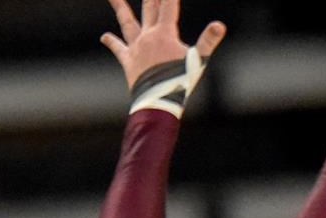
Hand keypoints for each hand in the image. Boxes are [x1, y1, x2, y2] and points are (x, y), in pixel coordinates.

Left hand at [100, 0, 225, 89]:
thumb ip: (208, 41)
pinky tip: (104, 36)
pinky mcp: (128, 61)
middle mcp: (147, 36)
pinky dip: (111, 42)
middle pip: (149, 9)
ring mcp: (135, 47)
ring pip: (126, 23)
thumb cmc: (179, 81)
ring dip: (120, 8)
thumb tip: (220, 25)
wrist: (157, 100)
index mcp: (164, 34)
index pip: (168, 7)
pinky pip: (118, 48)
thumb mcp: (198, 60)